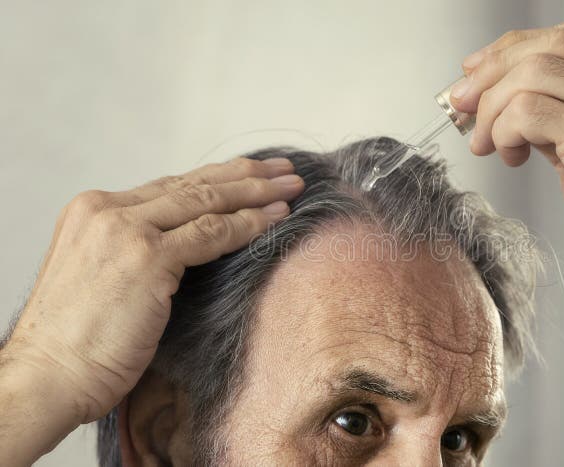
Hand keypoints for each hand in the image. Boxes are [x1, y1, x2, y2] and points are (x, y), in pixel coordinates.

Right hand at [3, 157, 302, 422]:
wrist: (46, 377)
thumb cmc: (76, 342)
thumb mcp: (104, 278)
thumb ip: (138, 250)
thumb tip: (189, 244)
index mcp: (93, 210)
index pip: (170, 187)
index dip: (216, 178)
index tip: (250, 174)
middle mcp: (106, 209)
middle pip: (192, 184)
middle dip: (245, 174)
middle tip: (284, 169)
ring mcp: (125, 229)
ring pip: (206, 201)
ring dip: (256, 193)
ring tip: (292, 187)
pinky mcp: (145, 256)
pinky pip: (212, 233)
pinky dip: (249, 224)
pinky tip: (277, 218)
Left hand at [451, 21, 563, 299]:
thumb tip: (499, 92)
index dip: (513, 50)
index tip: (478, 73)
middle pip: (549, 47)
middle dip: (491, 74)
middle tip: (462, 104)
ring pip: (533, 74)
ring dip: (493, 109)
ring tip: (489, 144)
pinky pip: (528, 111)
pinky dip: (503, 130)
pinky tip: (510, 156)